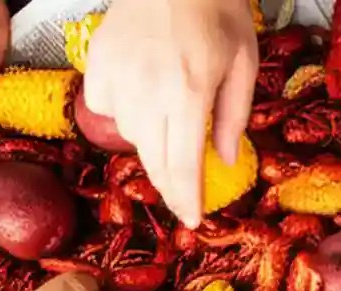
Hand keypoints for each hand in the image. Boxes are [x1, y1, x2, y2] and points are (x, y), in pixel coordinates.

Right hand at [84, 0, 258, 227]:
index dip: (186, 199)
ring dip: (153, 141)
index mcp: (189, 91)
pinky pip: (108, 108)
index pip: (183, 165)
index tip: (192, 220)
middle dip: (170, 185)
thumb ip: (234, 115)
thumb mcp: (243, 61)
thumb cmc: (216, 10)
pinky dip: (125, 110)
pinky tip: (143, 91)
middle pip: (153, 161)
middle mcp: (148, 90)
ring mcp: (117, 78)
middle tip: (183, 195)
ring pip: (131, 136)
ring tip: (170, 116)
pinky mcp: (97, 66)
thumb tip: (224, 161)